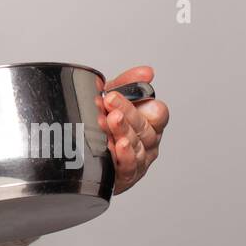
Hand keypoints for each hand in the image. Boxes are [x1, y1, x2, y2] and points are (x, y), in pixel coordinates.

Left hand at [97, 65, 168, 194]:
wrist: (86, 155)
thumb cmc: (106, 125)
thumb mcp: (113, 100)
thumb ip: (128, 84)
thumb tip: (147, 71)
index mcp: (150, 122)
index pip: (158, 113)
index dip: (141, 103)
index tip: (115, 94)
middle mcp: (149, 141)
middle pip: (144, 127)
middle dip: (127, 113)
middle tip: (109, 102)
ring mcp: (140, 159)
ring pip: (136, 145)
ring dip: (123, 132)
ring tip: (109, 122)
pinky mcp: (128, 174)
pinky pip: (129, 165)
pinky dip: (124, 155)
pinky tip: (116, 146)